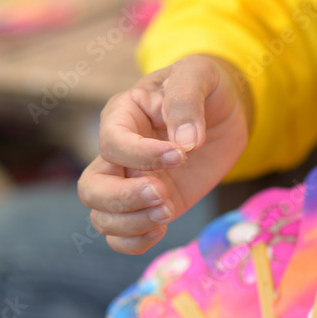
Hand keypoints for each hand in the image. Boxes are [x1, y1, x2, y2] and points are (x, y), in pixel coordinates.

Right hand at [78, 55, 251, 253]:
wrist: (225, 110)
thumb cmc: (206, 86)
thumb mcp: (198, 76)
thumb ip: (186, 101)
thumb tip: (186, 143)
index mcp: (122, 116)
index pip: (112, 144)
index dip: (141, 155)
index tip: (181, 156)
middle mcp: (118, 154)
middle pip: (91, 188)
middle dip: (123, 198)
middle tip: (162, 194)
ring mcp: (131, 183)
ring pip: (102, 217)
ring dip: (132, 223)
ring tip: (168, 211)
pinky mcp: (151, 205)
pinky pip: (123, 236)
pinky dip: (136, 242)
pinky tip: (163, 226)